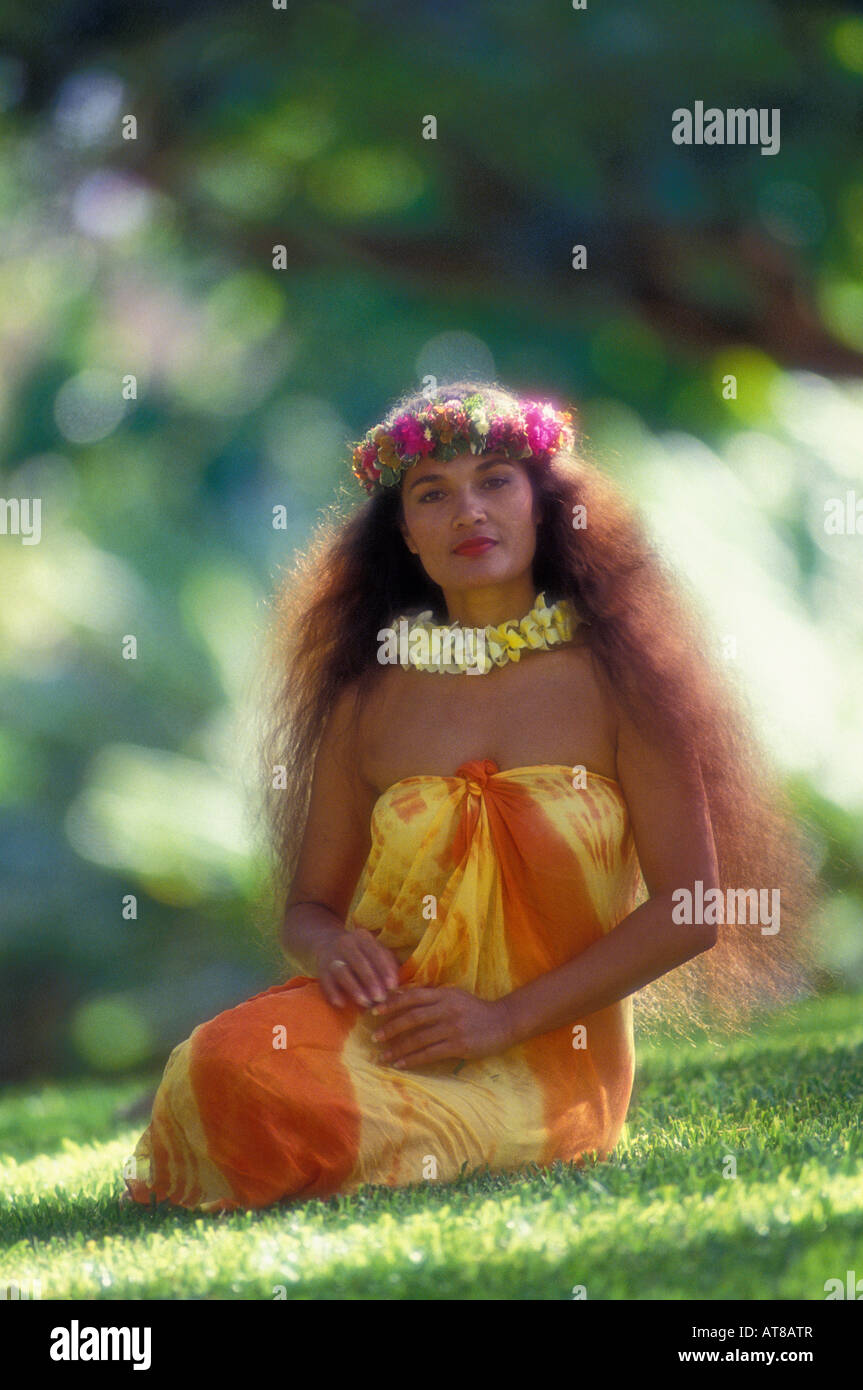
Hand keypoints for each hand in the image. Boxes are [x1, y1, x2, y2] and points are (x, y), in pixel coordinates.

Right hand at [316, 927, 400, 1009]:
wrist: (327, 942)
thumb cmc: (360, 952)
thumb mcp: (374, 951)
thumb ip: (388, 964)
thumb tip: (397, 986)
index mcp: (362, 937)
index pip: (375, 953)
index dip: (384, 970)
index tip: (392, 986)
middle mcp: (346, 943)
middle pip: (359, 962)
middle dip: (371, 981)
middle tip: (380, 998)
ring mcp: (332, 955)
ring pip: (342, 972)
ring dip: (355, 988)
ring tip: (365, 1003)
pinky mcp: (321, 968)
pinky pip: (325, 981)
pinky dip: (333, 993)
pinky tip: (341, 1004)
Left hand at [370, 985, 513, 1068]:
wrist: (504, 1022)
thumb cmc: (475, 1009)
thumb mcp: (454, 996)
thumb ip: (430, 997)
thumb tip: (399, 996)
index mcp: (444, 995)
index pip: (413, 997)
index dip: (392, 1003)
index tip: (375, 1011)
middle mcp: (447, 1009)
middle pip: (412, 1018)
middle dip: (391, 1028)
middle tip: (375, 1038)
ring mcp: (453, 1028)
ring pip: (419, 1039)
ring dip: (398, 1048)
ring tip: (383, 1056)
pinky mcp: (459, 1046)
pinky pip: (430, 1054)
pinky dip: (413, 1059)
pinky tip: (401, 1064)